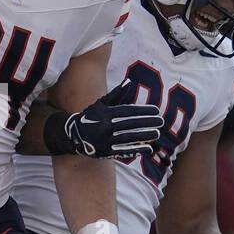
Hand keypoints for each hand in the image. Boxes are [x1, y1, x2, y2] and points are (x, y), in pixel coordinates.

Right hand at [47, 78, 163, 157]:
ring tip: (157, 133)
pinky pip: (124, 151)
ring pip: (129, 138)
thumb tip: (129, 81)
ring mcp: (106, 140)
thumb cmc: (90, 116)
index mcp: (106, 114)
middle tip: (161, 121)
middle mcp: (106, 127)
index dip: (143, 111)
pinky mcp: (106, 151)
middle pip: (131, 124)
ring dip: (144, 136)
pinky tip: (148, 149)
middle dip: (147, 123)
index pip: (128, 112)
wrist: (72, 135)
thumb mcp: (100, 103)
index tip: (156, 110)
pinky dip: (136, 150)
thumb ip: (116, 94)